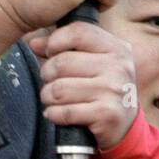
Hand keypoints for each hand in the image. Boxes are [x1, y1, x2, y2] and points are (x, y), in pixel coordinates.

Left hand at [31, 21, 136, 150]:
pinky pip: (65, 111)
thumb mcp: (91, 63)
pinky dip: (53, 114)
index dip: (56, 41)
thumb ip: (63, 49)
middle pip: (63, 62)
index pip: (78, 32)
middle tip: (49, 82)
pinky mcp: (107, 114)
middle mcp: (118, 66)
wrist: (124, 126)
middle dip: (46, 74)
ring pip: (59, 88)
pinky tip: (56, 114)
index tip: (50, 53)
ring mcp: (114, 90)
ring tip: (52, 99)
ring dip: (48, 96)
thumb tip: (34, 43)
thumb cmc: (102, 89)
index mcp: (116, 48)